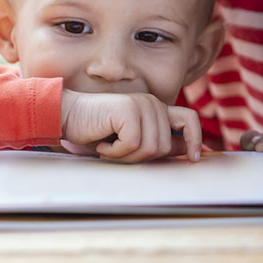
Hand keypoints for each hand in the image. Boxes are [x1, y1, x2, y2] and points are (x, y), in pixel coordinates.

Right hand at [60, 90, 202, 162]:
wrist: (67, 117)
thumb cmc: (95, 131)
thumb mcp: (132, 142)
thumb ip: (157, 143)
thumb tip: (186, 152)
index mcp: (157, 109)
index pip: (189, 120)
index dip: (195, 139)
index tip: (195, 158)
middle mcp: (153, 104)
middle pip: (164, 146)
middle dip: (139, 158)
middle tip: (116, 151)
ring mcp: (142, 104)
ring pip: (150, 148)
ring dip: (125, 156)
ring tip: (109, 145)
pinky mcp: (129, 110)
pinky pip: (133, 144)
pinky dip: (115, 152)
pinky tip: (102, 142)